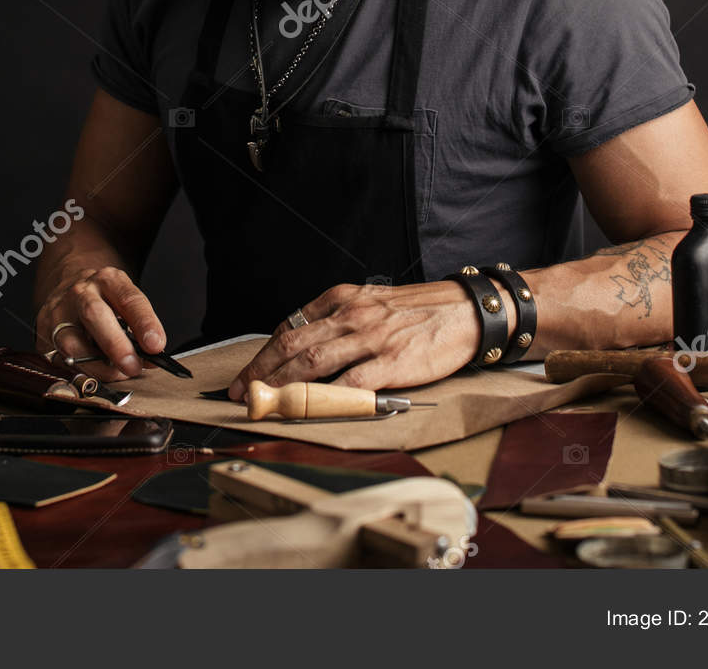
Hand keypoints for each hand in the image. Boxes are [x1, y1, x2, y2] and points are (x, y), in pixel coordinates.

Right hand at [35, 264, 165, 381]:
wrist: (68, 289)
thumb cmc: (103, 300)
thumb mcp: (123, 300)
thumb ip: (137, 326)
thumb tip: (150, 357)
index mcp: (107, 280)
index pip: (128, 298)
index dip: (144, 323)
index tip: (156, 345)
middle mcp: (80, 292)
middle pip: (95, 315)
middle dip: (116, 345)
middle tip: (133, 366)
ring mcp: (58, 312)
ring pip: (72, 343)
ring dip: (98, 366)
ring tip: (117, 374)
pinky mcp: (44, 334)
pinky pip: (62, 360)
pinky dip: (82, 371)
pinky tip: (96, 374)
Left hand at [226, 280, 482, 399]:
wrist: (467, 310)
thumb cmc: (420, 310)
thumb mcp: (372, 299)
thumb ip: (339, 316)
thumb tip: (304, 341)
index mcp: (344, 297)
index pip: (292, 325)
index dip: (265, 352)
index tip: (250, 371)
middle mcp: (352, 314)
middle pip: (293, 344)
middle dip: (260, 370)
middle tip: (240, 390)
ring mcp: (371, 338)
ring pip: (312, 362)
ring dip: (280, 386)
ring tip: (261, 403)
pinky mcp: (391, 362)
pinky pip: (349, 384)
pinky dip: (323, 398)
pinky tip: (306, 410)